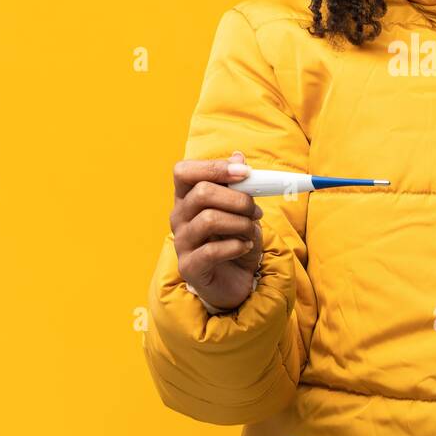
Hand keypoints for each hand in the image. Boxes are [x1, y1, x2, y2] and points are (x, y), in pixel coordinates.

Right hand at [171, 150, 264, 311]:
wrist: (238, 279)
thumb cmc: (237, 238)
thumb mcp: (243, 209)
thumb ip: (238, 184)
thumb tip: (238, 156)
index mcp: (188, 197)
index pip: (184, 171)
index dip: (214, 167)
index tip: (244, 173)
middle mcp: (179, 217)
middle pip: (201, 193)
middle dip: (238, 199)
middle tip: (256, 210)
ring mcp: (182, 242)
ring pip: (208, 219)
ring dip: (240, 222)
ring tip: (251, 230)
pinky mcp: (189, 267)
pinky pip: (211, 250)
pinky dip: (236, 246)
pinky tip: (244, 247)